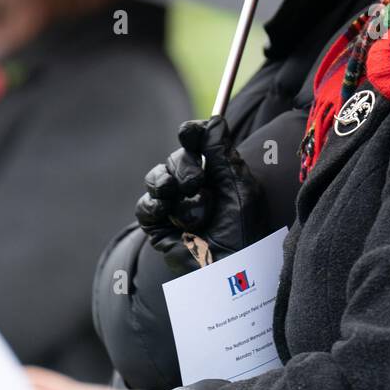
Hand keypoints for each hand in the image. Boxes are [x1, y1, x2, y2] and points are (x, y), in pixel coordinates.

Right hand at [135, 117, 262, 271]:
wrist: (229, 270)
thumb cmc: (243, 231)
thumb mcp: (238, 188)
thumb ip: (223, 154)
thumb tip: (215, 119)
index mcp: (217, 173)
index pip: (198, 143)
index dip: (192, 133)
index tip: (189, 131)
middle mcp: (194, 186)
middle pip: (176, 157)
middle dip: (184, 167)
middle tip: (195, 184)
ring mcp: (174, 204)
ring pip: (157, 177)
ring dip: (168, 184)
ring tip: (182, 198)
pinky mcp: (158, 225)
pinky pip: (146, 206)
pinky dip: (154, 206)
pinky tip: (166, 212)